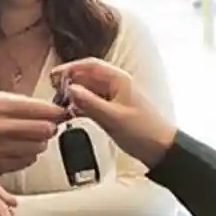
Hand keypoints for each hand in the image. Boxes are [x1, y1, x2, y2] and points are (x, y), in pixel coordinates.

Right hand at [0, 91, 66, 175]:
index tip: (61, 112)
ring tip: (25, 138)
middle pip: (46, 130)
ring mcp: (0, 149)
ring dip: (38, 143)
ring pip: (39, 148)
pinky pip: (28, 162)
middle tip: (45, 126)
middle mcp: (1, 128)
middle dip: (50, 128)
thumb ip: (23, 105)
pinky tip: (16, 149)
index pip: (43, 110)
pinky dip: (27, 156)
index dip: (57, 112)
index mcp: (0, 107)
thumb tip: (52, 110)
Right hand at [49, 58, 176, 166]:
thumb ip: (90, 103)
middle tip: (54, 90)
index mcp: (119, 80)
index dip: (70, 68)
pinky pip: (94, 102)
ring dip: (75, 94)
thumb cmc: (143, 132)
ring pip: (89, 90)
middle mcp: (117, 85)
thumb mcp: (113, 118)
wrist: (162, 150)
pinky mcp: (114, 110)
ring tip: (60, 103)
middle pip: (88, 76)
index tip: (54, 76)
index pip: (90, 65)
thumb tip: (70, 90)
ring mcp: (115, 98)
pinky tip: (72, 113)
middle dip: (70, 81)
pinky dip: (82, 105)